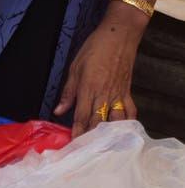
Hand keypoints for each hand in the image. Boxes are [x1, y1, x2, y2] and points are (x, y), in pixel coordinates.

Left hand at [54, 2, 150, 137]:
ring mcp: (117, 94)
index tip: (72, 148)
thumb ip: (68, 92)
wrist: (120, 33)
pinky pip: (129, 111)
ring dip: (109, 136)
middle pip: (97, 123)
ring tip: (103, 150)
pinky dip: (127, 123)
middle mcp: (104, 94)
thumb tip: (58, 111)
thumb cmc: (96, 47)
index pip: (81, 117)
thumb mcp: (75, 68)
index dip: (77, 134)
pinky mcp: (126, 91)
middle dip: (91, 140)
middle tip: (85, 154)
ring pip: (114, 120)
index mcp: (89, 89)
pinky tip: (123, 134)